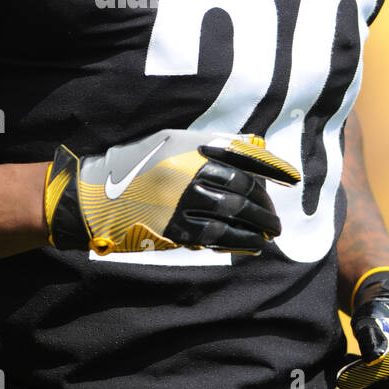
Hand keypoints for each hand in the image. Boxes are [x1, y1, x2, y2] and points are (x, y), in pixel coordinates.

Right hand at [44, 128, 299, 254]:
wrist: (96, 195)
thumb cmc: (135, 164)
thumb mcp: (169, 142)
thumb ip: (208, 144)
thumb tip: (253, 148)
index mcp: (191, 149)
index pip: (245, 158)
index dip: (273, 169)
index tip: (292, 179)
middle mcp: (190, 174)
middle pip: (243, 190)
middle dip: (265, 206)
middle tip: (275, 218)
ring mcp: (182, 203)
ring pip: (234, 216)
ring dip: (258, 227)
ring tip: (270, 234)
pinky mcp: (175, 229)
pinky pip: (215, 236)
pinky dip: (238, 242)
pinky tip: (251, 246)